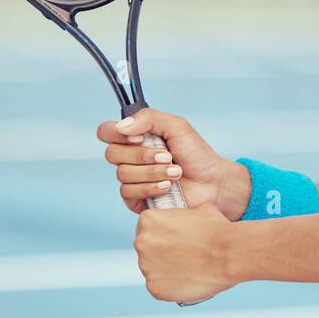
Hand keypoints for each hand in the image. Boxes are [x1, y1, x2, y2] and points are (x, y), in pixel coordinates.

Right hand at [97, 107, 231, 213]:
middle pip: (112, 154)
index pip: (106, 131)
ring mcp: (132, 179)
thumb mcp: (176, 126)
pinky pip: (128, 192)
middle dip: (143, 155)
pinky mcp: (136, 199)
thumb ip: (148, 118)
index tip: (139, 137)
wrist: (212, 183)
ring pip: (122, 174)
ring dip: (153, 172)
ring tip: (176, 172)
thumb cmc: (196, 154)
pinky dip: (150, 187)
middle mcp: (130, 157)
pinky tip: (168, 187)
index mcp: (135, 137)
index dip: (116, 134)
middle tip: (168, 156)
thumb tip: (121, 126)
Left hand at [134, 202, 235, 302]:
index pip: (146, 228)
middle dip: (161, 252)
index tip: (174, 239)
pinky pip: (158, 287)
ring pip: (152, 269)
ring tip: (186, 268)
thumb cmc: (216, 229)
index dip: (161, 233)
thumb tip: (186, 216)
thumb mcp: (198, 209)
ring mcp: (146, 267)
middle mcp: (141, 243)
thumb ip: (182, 214)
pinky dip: (170, 286)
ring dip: (165, 269)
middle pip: (146, 248)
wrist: (228, 254)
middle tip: (181, 255)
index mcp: (147, 220)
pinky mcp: (154, 288)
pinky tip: (186, 280)